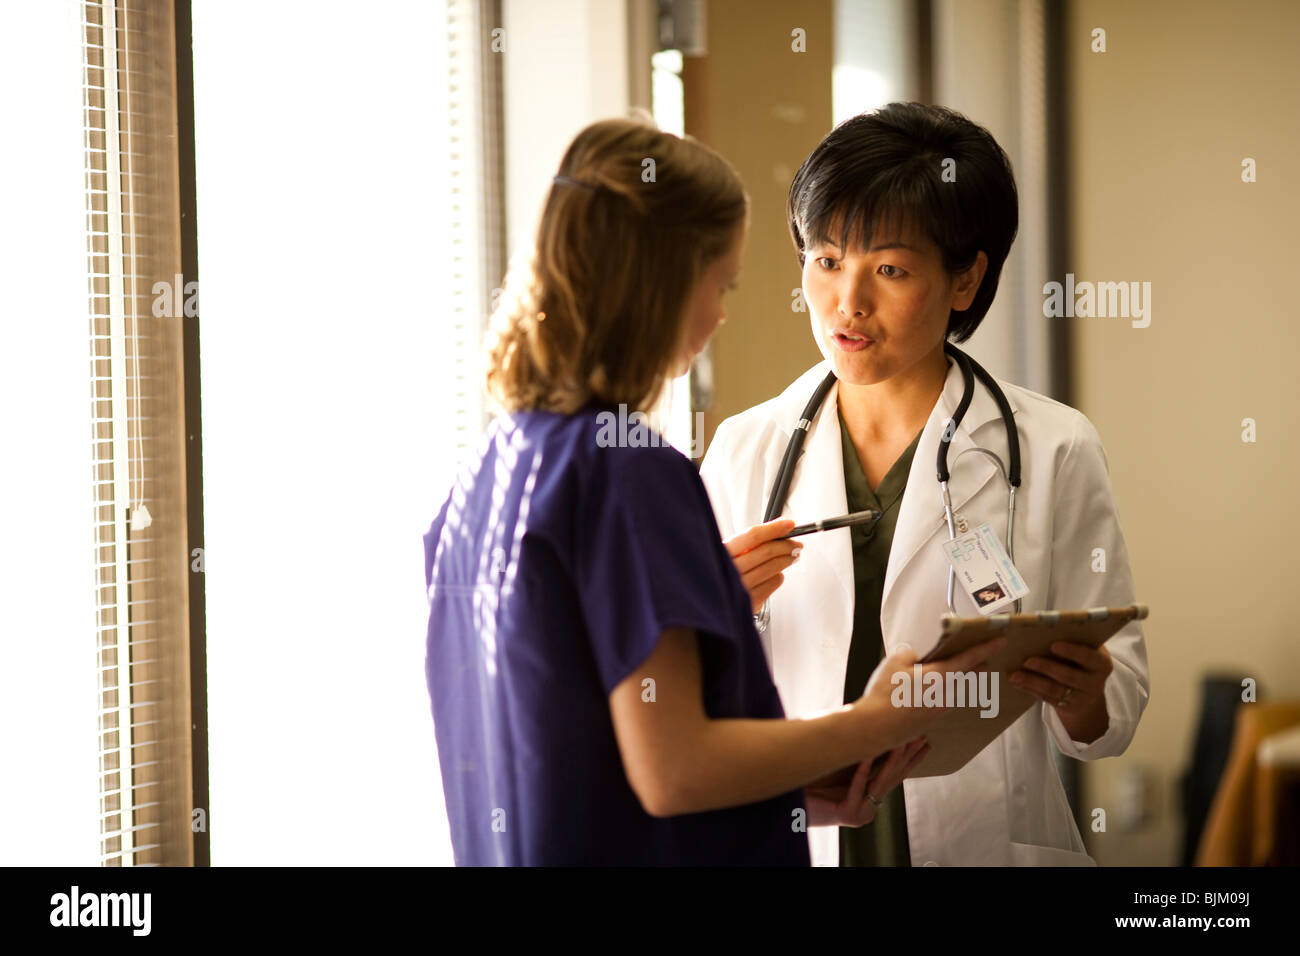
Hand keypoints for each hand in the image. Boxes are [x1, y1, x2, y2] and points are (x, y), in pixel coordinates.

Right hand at [723, 518, 798, 612]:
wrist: (708, 602)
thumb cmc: (719, 572)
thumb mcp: (729, 551)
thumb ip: (751, 539)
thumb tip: (779, 525)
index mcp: (722, 552)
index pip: (753, 536)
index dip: (774, 528)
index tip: (789, 525)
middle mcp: (729, 570)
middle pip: (766, 552)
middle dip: (786, 546)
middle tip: (795, 544)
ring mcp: (739, 588)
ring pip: (773, 568)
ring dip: (787, 560)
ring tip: (791, 556)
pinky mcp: (749, 603)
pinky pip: (773, 584)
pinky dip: (778, 576)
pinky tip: (776, 573)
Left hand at [806, 738, 929, 826]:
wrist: (794, 810)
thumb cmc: (814, 789)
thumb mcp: (841, 774)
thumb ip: (855, 762)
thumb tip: (867, 734)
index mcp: (870, 800)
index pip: (896, 777)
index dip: (911, 760)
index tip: (925, 742)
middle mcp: (869, 808)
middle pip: (893, 778)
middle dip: (908, 756)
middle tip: (921, 737)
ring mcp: (860, 813)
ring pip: (879, 782)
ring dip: (891, 760)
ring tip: (901, 742)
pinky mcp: (847, 814)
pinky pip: (857, 788)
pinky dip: (862, 771)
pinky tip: (867, 755)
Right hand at [853, 636, 1006, 753]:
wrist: (876, 727)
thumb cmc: (885, 694)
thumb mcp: (895, 661)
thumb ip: (911, 654)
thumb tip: (918, 659)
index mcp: (940, 675)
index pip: (969, 658)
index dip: (986, 648)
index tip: (1000, 642)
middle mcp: (945, 694)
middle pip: (967, 676)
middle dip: (975, 667)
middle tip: (982, 661)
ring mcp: (939, 710)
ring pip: (953, 691)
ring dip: (954, 683)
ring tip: (943, 677)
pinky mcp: (931, 721)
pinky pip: (941, 703)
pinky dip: (939, 695)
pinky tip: (923, 695)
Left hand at [1011, 641, 1111, 743]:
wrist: (1086, 691)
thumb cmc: (1080, 661)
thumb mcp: (1085, 650)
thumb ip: (1072, 639)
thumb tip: (1041, 624)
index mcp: (1102, 663)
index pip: (1090, 657)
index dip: (1072, 652)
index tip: (1054, 646)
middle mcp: (1095, 683)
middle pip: (1069, 676)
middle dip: (1047, 668)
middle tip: (1028, 660)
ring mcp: (1081, 699)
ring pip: (1055, 690)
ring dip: (1033, 681)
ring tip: (1015, 674)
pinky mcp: (1067, 708)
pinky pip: (1046, 699)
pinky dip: (1030, 689)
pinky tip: (1017, 682)